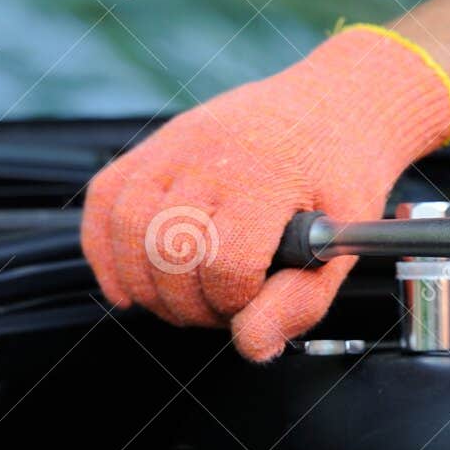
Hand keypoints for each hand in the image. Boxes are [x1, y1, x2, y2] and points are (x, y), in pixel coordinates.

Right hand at [80, 26, 449, 360]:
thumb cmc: (343, 172)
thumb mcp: (344, 243)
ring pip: (125, 227)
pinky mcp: (155, 144)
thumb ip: (300, 301)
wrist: (337, 104)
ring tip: (184, 298)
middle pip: (165, 251)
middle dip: (188, 303)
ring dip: (145, 284)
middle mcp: (212, 154)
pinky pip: (105, 198)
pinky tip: (131, 283)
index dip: (232, 301)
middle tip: (220, 309)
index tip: (252, 303)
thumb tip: (251, 346)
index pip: (223, 262)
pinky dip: (106, 249)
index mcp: (266, 178)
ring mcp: (176, 144)